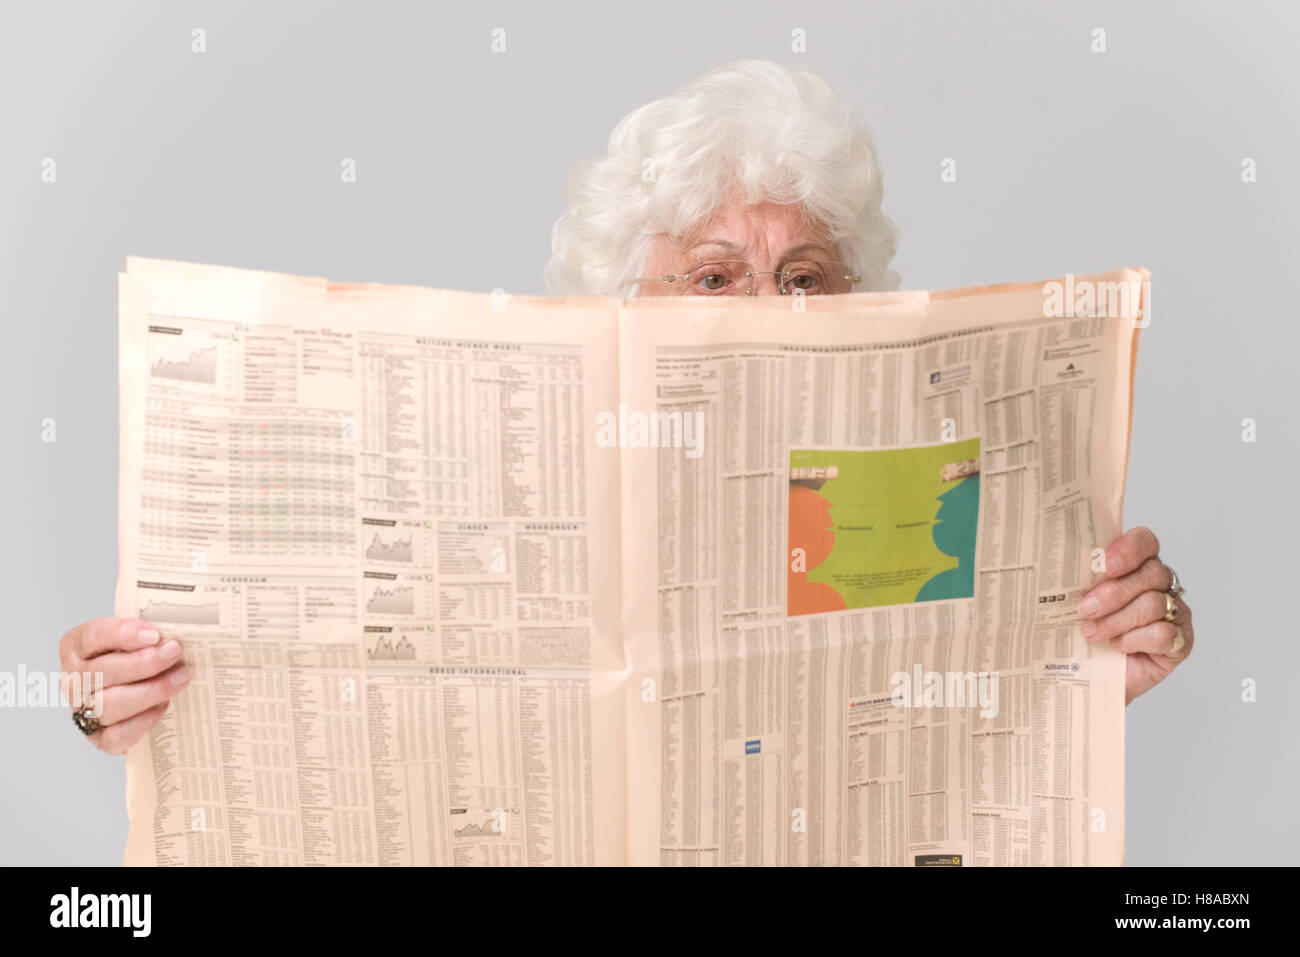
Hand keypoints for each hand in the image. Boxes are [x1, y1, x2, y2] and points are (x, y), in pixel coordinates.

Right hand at [58, 618, 190, 753]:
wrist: (139, 691)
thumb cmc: (137, 656)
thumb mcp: (136, 637)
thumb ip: (148, 633)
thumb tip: (173, 635)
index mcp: (77, 647)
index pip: (92, 636)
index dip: (122, 634)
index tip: (154, 634)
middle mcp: (74, 679)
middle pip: (102, 672)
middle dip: (144, 663)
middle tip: (174, 652)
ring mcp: (82, 711)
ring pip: (108, 704)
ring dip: (150, 691)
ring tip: (180, 678)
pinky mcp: (99, 738)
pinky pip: (117, 735)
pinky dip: (143, 720)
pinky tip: (163, 705)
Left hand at [1079, 527, 1192, 704]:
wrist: (1088, 677)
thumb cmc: (1082, 634)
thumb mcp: (1073, 602)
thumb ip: (1075, 580)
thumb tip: (1056, 564)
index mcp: (1136, 565)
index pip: (1145, 542)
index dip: (1129, 549)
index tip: (1105, 565)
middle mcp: (1160, 585)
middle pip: (1150, 574)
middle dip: (1113, 593)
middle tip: (1085, 609)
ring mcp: (1175, 612)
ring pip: (1153, 604)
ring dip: (1117, 620)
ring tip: (1091, 633)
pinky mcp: (1181, 642)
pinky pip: (1164, 633)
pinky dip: (1136, 640)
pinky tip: (1119, 646)